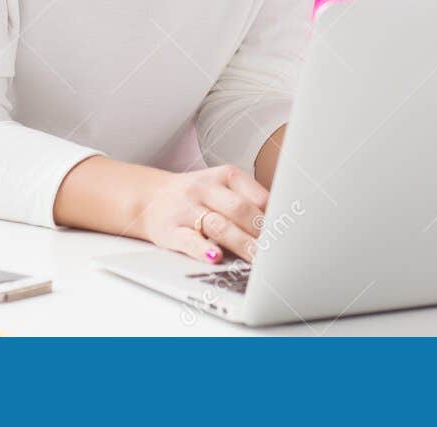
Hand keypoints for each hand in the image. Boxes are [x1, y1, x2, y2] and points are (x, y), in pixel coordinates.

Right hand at [134, 164, 269, 264]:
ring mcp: (186, 209)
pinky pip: (188, 240)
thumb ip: (248, 200)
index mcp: (224, 175)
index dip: (274, 217)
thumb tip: (281, 223)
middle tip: (279, 253)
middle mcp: (205, 188)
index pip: (257, 195)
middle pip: (240, 210)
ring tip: (257, 260)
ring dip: (241, 244)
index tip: (288, 234)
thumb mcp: (222, 186)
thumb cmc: (195, 196)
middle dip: (261, 233)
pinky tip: (215, 257)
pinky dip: (202, 249)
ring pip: (218, 225)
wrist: (148, 197)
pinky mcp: (170, 230)